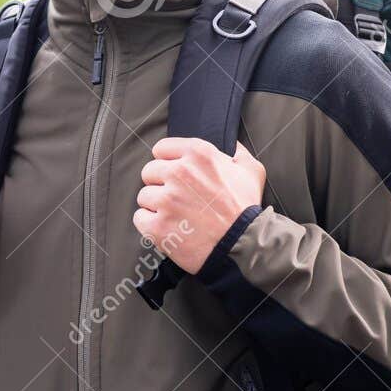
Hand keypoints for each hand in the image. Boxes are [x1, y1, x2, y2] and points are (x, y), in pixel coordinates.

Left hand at [133, 137, 265, 273]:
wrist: (242, 246)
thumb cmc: (246, 209)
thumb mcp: (251, 171)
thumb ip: (237, 153)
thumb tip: (231, 145)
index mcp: (198, 154)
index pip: (161, 148)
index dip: (168, 162)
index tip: (175, 174)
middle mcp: (179, 173)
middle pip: (149, 171)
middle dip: (160, 184)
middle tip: (177, 197)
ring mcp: (166, 200)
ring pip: (144, 195)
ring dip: (155, 205)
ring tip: (175, 215)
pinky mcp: (157, 225)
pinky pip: (139, 218)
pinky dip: (150, 224)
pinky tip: (168, 227)